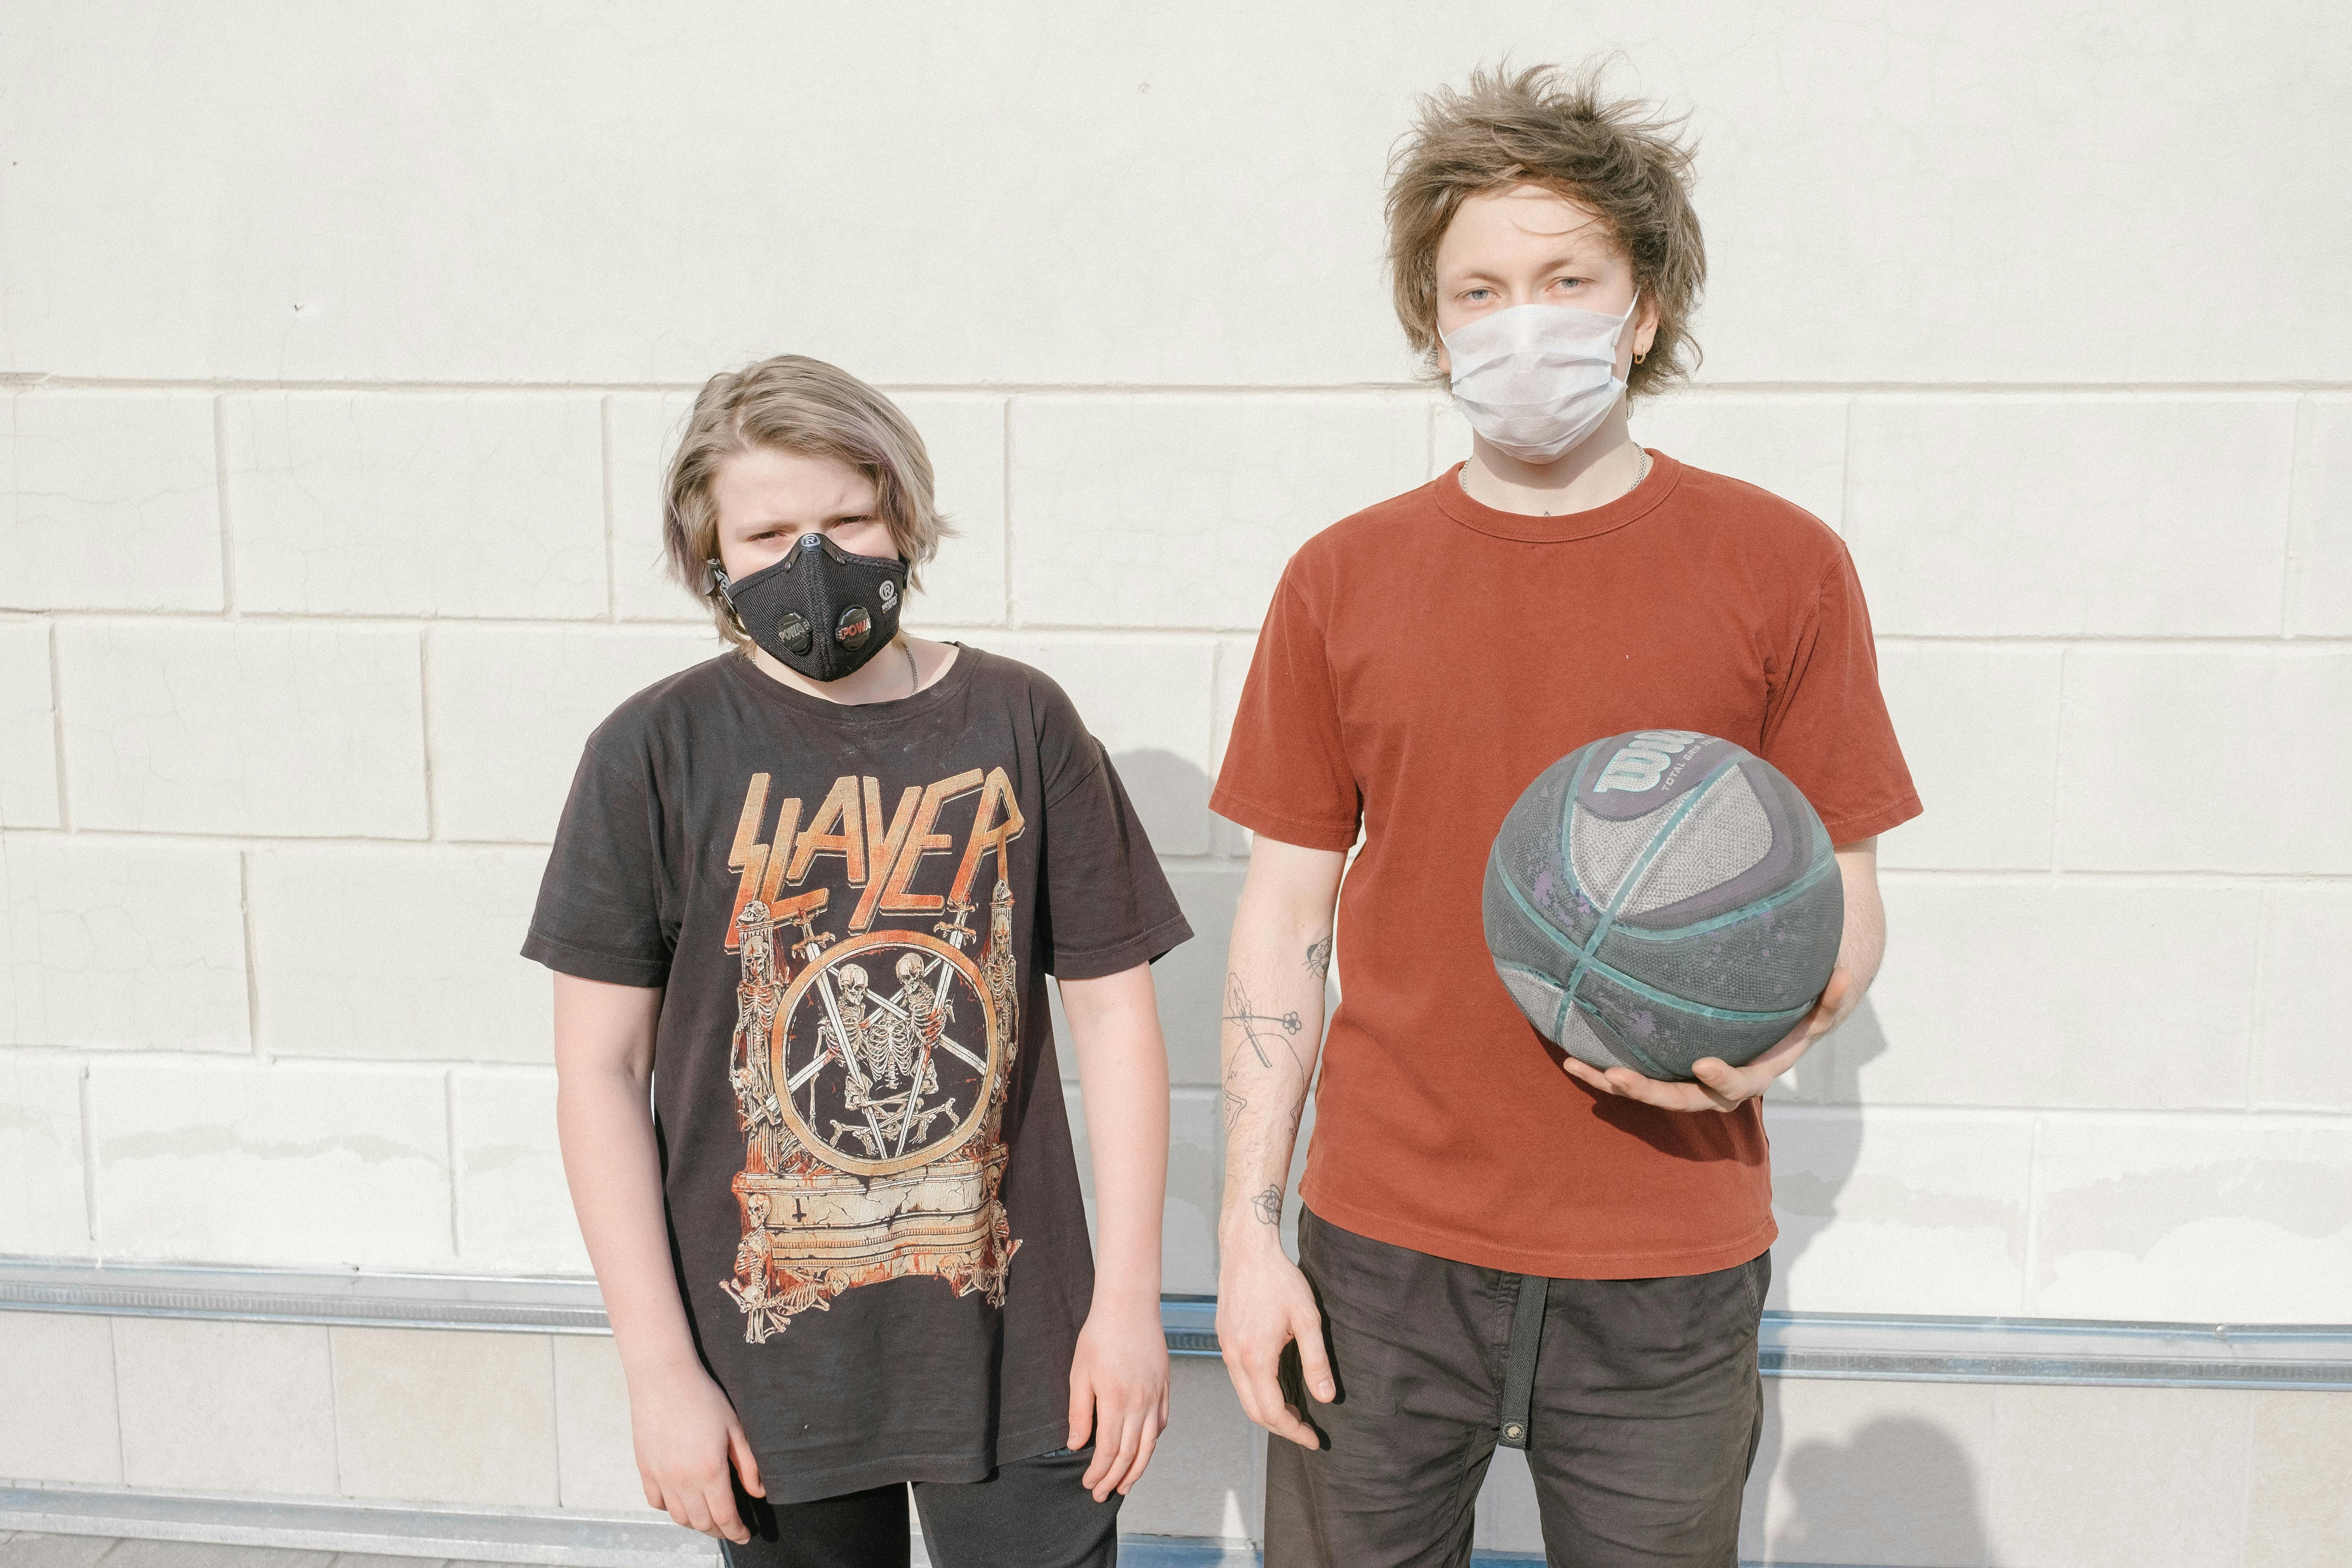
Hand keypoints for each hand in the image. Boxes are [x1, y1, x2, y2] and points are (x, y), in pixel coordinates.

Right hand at [625, 1358, 763, 1542]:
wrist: (663, 1377)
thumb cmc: (703, 1397)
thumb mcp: (735, 1428)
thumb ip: (748, 1464)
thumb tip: (759, 1492)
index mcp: (710, 1471)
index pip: (725, 1517)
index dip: (736, 1532)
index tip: (744, 1535)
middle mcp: (683, 1480)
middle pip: (702, 1522)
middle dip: (719, 1531)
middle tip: (729, 1528)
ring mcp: (661, 1476)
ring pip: (679, 1517)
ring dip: (696, 1523)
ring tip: (708, 1518)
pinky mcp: (645, 1469)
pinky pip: (656, 1502)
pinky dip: (670, 1509)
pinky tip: (681, 1502)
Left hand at [1068, 1290, 1170, 1500]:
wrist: (1129, 1306)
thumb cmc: (1099, 1336)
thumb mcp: (1079, 1373)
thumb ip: (1079, 1411)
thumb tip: (1077, 1445)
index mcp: (1116, 1401)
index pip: (1109, 1450)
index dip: (1099, 1471)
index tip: (1088, 1484)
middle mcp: (1140, 1404)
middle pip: (1130, 1453)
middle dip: (1115, 1478)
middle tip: (1101, 1494)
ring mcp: (1155, 1396)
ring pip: (1149, 1444)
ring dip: (1137, 1469)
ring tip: (1124, 1485)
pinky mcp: (1164, 1387)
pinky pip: (1161, 1423)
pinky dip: (1151, 1442)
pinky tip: (1142, 1450)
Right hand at [1216, 1234, 1331, 1450]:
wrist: (1247, 1249)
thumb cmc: (1279, 1279)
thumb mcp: (1308, 1319)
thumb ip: (1316, 1362)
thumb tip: (1325, 1398)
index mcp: (1255, 1358)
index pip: (1272, 1412)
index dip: (1294, 1431)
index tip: (1315, 1439)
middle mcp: (1235, 1358)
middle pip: (1254, 1411)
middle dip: (1281, 1427)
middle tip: (1307, 1431)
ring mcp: (1226, 1349)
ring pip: (1244, 1396)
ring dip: (1268, 1410)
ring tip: (1294, 1411)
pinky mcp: (1224, 1338)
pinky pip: (1238, 1378)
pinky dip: (1257, 1391)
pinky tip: (1275, 1384)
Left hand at [1561, 967, 1856, 1112]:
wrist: (1775, 1032)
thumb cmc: (1797, 1015)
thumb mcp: (1819, 1008)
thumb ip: (1832, 998)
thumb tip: (1847, 975)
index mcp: (1755, 1073)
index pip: (1739, 1085)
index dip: (1722, 1079)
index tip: (1703, 1064)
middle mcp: (1718, 1083)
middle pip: (1683, 1099)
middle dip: (1650, 1092)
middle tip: (1619, 1076)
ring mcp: (1689, 1080)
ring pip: (1650, 1092)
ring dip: (1614, 1083)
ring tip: (1579, 1067)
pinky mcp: (1666, 1069)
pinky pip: (1633, 1074)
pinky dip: (1602, 1070)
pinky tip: (1569, 1058)